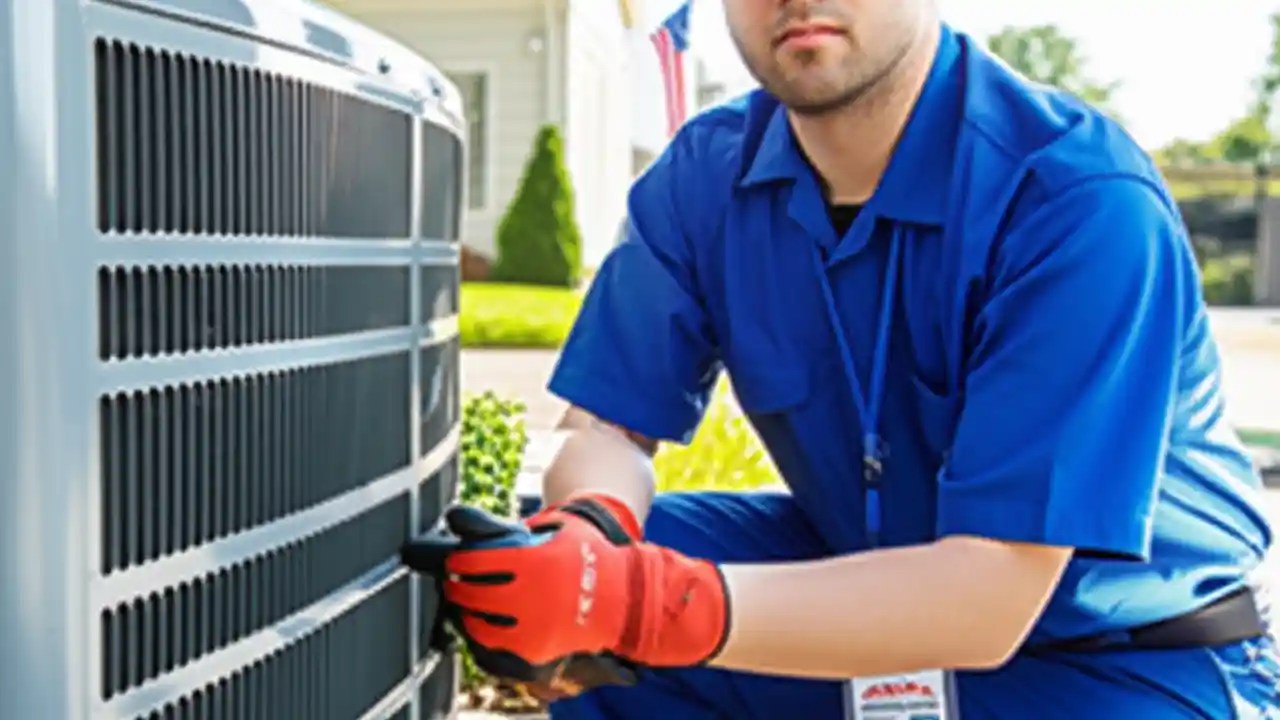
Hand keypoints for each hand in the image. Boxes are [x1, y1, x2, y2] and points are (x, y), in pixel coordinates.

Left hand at [430, 494, 728, 667]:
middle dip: (456, 585)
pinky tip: (482, 621)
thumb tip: (456, 518)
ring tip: (466, 601)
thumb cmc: (585, 554)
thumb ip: (507, 525)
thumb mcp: (554, 527)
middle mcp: (532, 596)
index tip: (458, 559)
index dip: (459, 559)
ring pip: (477, 622)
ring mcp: (533, 627)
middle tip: (455, 579)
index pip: (475, 560)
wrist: (621, 596)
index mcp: (535, 561)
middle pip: (471, 592)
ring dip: (465, 610)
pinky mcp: (535, 649)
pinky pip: (493, 644)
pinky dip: (481, 632)